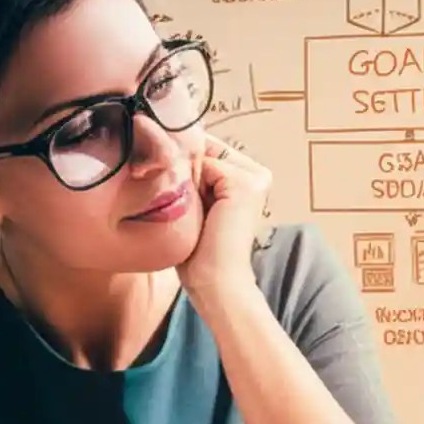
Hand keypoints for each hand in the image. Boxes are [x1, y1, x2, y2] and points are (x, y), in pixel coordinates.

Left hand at [178, 133, 272, 296]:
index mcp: (247, 178)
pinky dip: (192, 185)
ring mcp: (254, 176)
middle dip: (183, 169)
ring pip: (201, 156)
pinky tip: (199, 212)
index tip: (178, 191)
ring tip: (191, 212)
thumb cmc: (198, 252)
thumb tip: (168, 142)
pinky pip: (204, 165)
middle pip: (203, 149)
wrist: (215, 282)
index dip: (184, 165)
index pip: (205, 150)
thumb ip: (190, 174)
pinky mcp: (245, 183)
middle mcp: (256, 173)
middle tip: (185, 206)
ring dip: (186, 178)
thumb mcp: (192, 203)